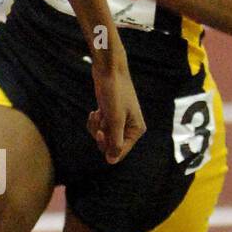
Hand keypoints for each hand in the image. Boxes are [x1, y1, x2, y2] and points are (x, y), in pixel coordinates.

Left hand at [87, 47, 145, 163]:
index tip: (100, 133)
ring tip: (97, 113)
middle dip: (101, 135)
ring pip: (103, 137)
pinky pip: (99, 128)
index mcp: (137, 130)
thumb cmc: (115, 93)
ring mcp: (119, 122)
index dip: (108, 146)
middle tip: (99, 122)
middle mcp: (130, 128)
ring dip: (96, 128)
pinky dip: (95, 122)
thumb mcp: (115, 119)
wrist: (109, 70)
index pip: (121, 151)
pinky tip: (95, 111)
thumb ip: (115, 142)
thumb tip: (112, 161)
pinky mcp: (110, 115)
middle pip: (110, 146)